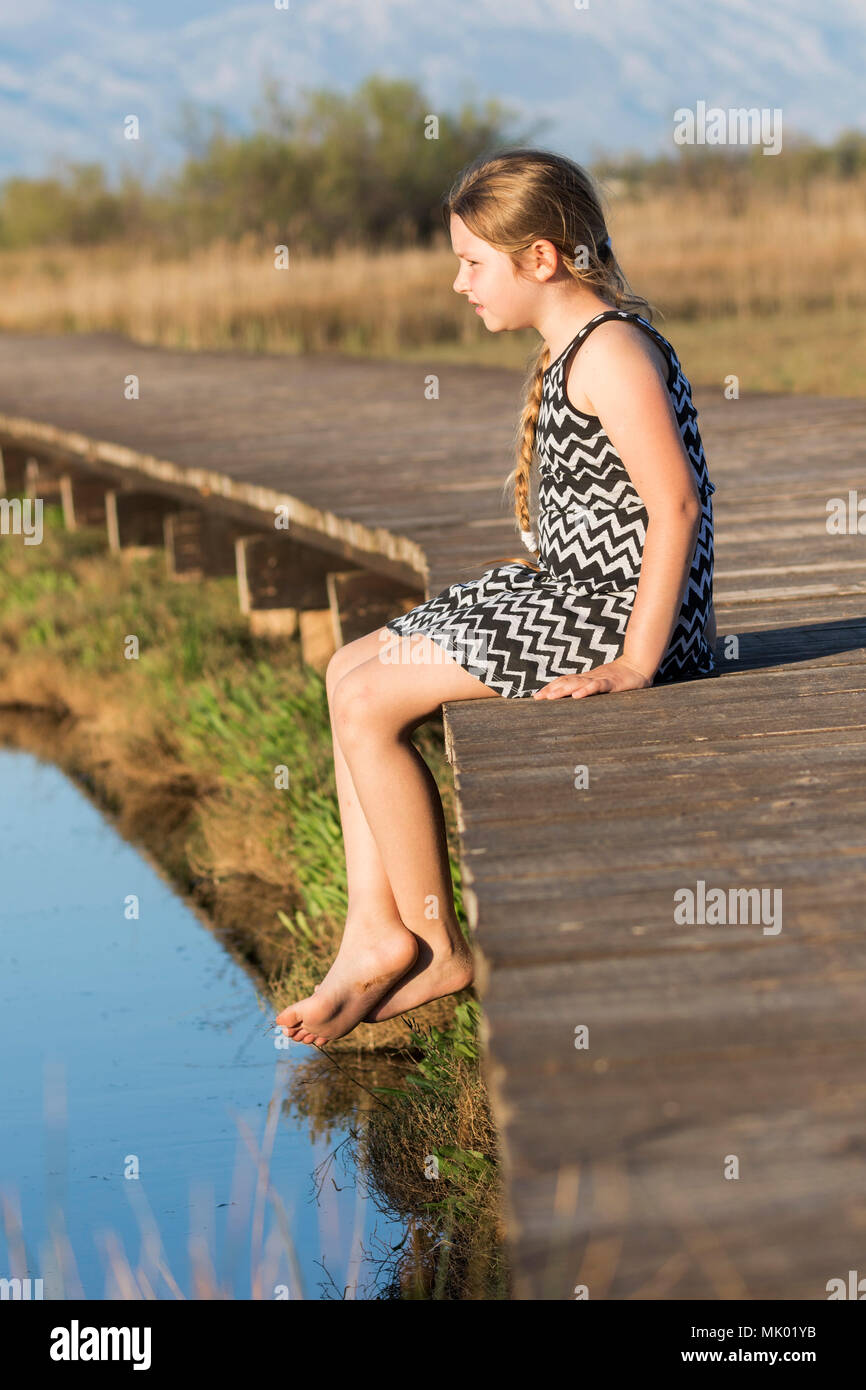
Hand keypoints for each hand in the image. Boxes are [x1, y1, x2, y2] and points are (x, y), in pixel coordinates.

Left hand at [532, 657, 652, 699]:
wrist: (638, 666)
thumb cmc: (620, 678)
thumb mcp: (601, 684)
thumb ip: (588, 688)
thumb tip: (573, 697)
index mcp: (586, 679)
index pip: (564, 681)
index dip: (550, 687)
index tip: (537, 696)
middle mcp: (590, 678)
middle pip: (566, 682)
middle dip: (551, 690)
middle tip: (537, 698)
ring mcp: (600, 679)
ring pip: (578, 684)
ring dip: (563, 690)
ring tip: (550, 697)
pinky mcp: (611, 683)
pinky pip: (597, 686)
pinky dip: (586, 690)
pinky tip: (576, 696)